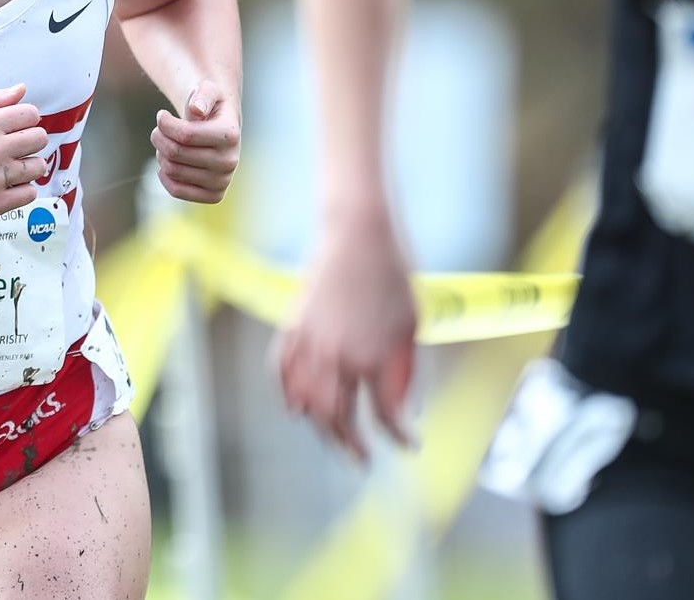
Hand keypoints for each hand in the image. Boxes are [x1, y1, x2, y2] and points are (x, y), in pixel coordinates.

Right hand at [0, 84, 49, 226]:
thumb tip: (20, 89)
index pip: (31, 114)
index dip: (26, 120)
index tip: (18, 128)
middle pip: (39, 138)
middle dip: (30, 141)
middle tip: (14, 148)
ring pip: (38, 167)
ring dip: (28, 167)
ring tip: (10, 169)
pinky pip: (29, 194)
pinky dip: (22, 190)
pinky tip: (7, 186)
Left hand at [150, 80, 238, 202]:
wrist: (220, 130)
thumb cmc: (209, 107)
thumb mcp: (208, 90)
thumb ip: (203, 95)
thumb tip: (197, 110)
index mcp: (230, 135)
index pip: (185, 135)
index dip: (165, 123)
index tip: (161, 115)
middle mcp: (230, 162)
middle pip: (175, 153)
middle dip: (159, 137)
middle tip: (159, 130)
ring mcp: (222, 182)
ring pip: (172, 170)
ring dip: (160, 154)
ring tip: (166, 143)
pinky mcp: (213, 196)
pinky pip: (175, 190)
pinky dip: (164, 175)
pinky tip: (167, 161)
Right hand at [275, 210, 417, 462]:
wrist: (356, 234)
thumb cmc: (393, 275)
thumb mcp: (410, 326)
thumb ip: (403, 371)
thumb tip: (399, 408)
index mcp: (373, 357)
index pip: (385, 416)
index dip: (399, 437)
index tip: (410, 445)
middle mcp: (337, 357)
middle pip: (338, 419)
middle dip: (351, 445)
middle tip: (362, 459)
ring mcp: (310, 343)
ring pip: (307, 402)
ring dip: (321, 426)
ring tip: (335, 437)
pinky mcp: (292, 327)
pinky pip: (283, 372)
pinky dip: (288, 393)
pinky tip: (296, 408)